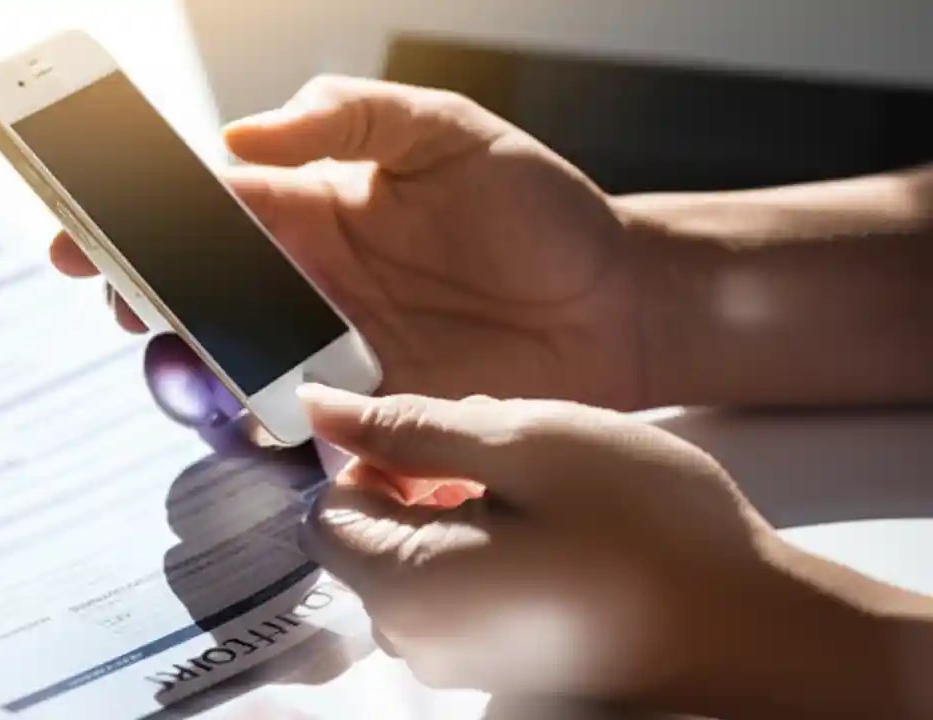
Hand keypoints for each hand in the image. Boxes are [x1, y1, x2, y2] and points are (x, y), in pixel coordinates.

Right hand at [51, 76, 646, 408]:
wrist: (615, 304)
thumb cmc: (540, 208)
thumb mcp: (446, 132)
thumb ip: (346, 118)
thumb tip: (240, 136)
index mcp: (316, 206)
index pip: (207, 207)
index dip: (139, 218)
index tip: (82, 231)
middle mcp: (312, 282)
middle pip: (203, 293)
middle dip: (146, 298)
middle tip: (123, 302)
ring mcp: (336, 348)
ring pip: (236, 361)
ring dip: (197, 365)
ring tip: (183, 358)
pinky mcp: (371, 407)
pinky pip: (299, 420)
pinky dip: (268, 424)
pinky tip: (255, 417)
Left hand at [293, 385, 915, 717]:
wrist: (751, 626)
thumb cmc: (647, 527)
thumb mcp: (524, 444)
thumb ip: (409, 427)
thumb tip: (316, 406)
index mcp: (405, 588)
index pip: (329, 508)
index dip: (377, 458)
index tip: (450, 438)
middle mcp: (417, 641)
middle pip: (370, 537)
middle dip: (421, 484)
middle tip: (514, 461)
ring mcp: (460, 660)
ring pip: (415, 558)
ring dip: (459, 512)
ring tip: (544, 494)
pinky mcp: (500, 663)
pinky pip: (456, 590)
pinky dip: (486, 548)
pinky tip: (555, 531)